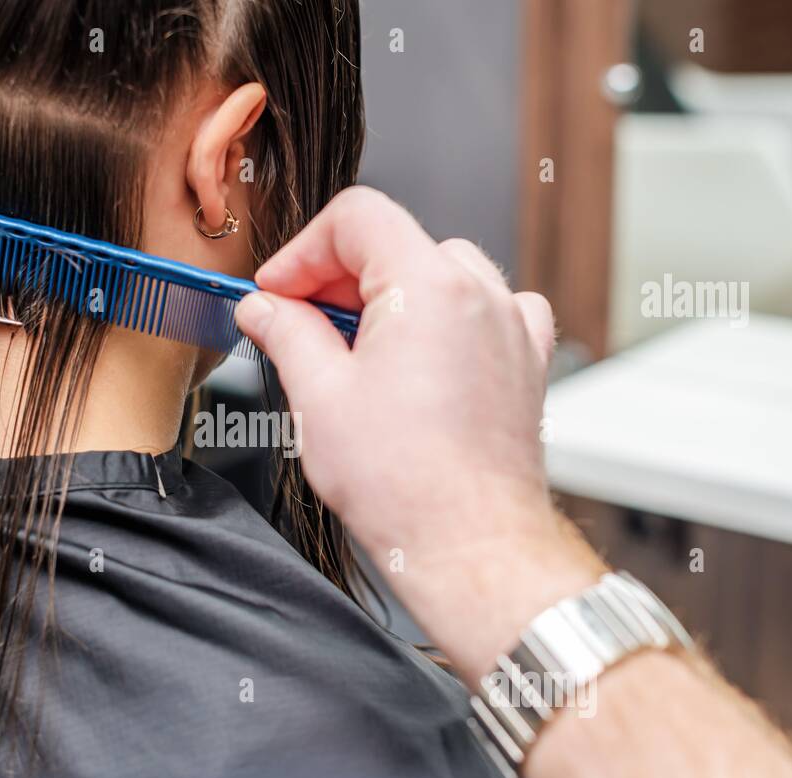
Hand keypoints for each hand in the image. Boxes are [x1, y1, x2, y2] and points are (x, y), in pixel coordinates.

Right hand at [235, 187, 602, 678]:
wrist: (471, 544)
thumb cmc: (407, 486)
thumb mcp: (320, 397)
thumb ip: (287, 333)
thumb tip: (265, 309)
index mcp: (428, 287)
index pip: (358, 219)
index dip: (304, 251)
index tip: (280, 291)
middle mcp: (480, 295)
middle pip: (398, 243)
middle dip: (340, 276)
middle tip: (299, 321)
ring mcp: (511, 326)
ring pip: (442, 273)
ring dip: (392, 295)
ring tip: (354, 346)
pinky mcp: (526, 362)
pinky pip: (487, 310)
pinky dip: (447, 319)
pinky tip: (418, 359)